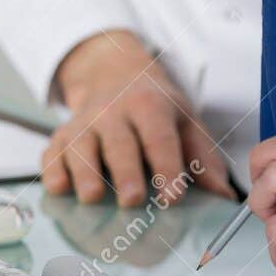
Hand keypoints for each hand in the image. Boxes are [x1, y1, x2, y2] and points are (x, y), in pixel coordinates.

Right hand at [43, 31, 234, 206]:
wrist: (116, 75)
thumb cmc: (156, 108)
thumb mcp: (186, 121)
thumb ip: (204, 159)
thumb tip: (223, 198)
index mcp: (150, 106)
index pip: (160, 137)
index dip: (167, 167)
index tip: (174, 196)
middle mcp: (113, 112)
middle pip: (119, 143)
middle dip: (126, 171)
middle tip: (132, 200)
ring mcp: (84, 124)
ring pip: (80, 147)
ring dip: (85, 173)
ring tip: (92, 198)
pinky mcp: (60, 137)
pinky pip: (51, 153)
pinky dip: (52, 171)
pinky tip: (59, 188)